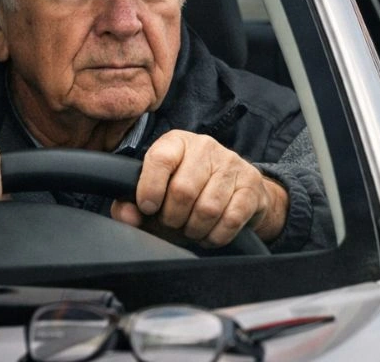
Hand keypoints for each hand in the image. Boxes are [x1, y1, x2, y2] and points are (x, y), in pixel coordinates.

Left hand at [110, 130, 286, 246]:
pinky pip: (231, 220)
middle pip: (183, 190)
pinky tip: (210, 233)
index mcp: (177, 142)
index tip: (148, 207)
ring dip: (195, 230)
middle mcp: (206, 147)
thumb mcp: (156, 192)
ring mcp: (232, 164)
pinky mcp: (252, 185)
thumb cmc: (189, 192)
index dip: (150, 188)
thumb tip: (127, 215)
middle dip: (173, 218)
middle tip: (173, 224)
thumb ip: (130, 204)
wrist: (237, 191)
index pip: (160, 159)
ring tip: (191, 229)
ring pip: (208, 208)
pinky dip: (216, 236)